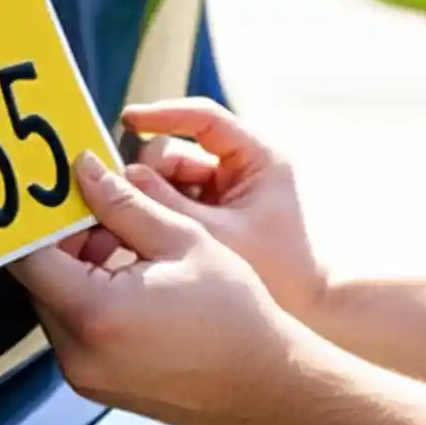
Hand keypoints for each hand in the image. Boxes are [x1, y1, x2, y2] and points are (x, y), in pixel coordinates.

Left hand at [10, 152, 308, 424]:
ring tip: (123, 244)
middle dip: (62, 240)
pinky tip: (129, 279)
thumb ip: (123, 203)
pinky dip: (87, 298)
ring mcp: (82, 374)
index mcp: (94, 313)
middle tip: (98, 211)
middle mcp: (76, 352)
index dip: (37, 219)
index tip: (56, 192)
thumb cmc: (233, 315)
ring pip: (53, 302)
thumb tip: (83, 169)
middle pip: (37, 280)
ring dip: (75, 268)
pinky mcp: (93, 383)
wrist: (264, 386)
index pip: (28, 256)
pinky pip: (72, 329)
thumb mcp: (182, 240)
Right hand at [121, 98, 327, 316]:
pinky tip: (142, 235)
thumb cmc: (275, 273)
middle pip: (177, 150)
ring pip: (168, 176)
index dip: (163, 114)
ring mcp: (224, 188)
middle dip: (149, 176)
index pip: (204, 118)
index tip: (128, 120)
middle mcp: (240, 166)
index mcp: (259, 157)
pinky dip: (156, 214)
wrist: (306, 310)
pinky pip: (171, 199)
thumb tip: (119, 175)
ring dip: (148, 199)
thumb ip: (166, 202)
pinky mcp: (212, 210)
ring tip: (134, 228)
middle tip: (126, 203)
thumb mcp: (215, 234)